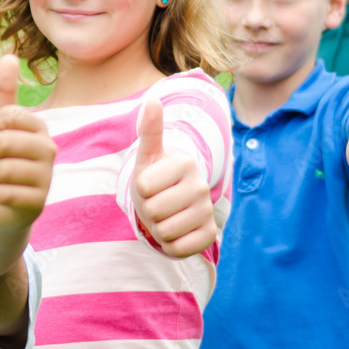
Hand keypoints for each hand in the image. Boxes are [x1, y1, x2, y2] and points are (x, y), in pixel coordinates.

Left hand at [0, 55, 55, 230]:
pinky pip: (1, 193)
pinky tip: (0, 197)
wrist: (1, 204)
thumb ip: (4, 93)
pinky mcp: (38, 203)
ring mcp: (46, 177)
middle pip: (2, 142)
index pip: (7, 116)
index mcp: (39, 128)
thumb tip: (9, 56)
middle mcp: (49, 150)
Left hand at [130, 98, 216, 257]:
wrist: (171, 203)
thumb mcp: (148, 156)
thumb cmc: (155, 178)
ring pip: (164, 231)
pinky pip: (178, 249)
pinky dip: (170, 245)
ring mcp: (207, 211)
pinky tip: (176, 231)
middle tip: (156, 202)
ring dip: (157, 228)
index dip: (138, 189)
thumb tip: (153, 99)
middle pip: (153, 210)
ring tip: (165, 215)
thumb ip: (150, 129)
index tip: (150, 184)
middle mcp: (201, 186)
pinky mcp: (210, 235)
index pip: (142, 186)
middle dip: (147, 210)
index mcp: (185, 163)